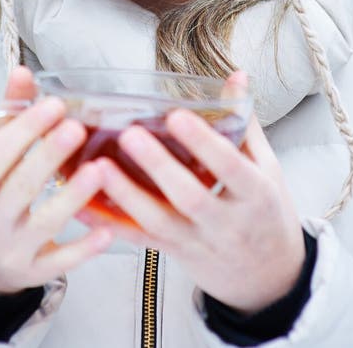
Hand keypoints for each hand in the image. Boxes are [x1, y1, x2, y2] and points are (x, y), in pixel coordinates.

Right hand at [0, 66, 111, 293]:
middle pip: (20, 187)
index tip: (54, 104)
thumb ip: (9, 116)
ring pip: (43, 224)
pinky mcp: (34, 273)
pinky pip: (61, 262)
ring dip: (72, 196)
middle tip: (77, 128)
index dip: (25, 128)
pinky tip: (108, 230)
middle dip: (48, 156)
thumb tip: (23, 71)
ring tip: (99, 169)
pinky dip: (84, 247)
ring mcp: (10, 251)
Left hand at [92, 71, 304, 313]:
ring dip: (125, 195)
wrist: (268, 276)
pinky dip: (109, 223)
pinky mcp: (174, 255)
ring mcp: (198, 242)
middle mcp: (227, 222)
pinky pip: (138, 240)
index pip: (231, 167)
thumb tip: (237, 76)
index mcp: (256, 195)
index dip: (204, 143)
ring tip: (98, 166)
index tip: (177, 116)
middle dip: (159, 166)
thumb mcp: (266, 168)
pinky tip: (83, 204)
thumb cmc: (266, 213)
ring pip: (158, 223)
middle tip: (130, 134)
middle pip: (190, 197)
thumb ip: (245, 123)